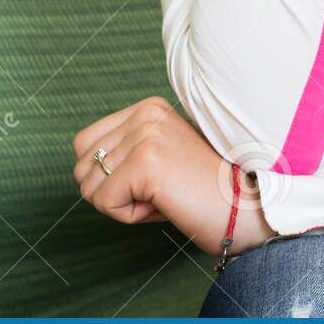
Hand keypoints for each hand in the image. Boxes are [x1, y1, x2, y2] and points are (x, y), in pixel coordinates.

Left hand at [71, 96, 276, 258]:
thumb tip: (82, 166)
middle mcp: (146, 114)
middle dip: (112, 191)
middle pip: (81, 167)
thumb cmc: (198, 191)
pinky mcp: (145, 162)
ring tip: (162, 196)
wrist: (241, 207)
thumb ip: (123, 149)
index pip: (83, 144)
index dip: (108, 175)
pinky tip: (162, 204)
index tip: (150, 179)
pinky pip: (104, 202)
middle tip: (157, 191)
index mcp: (148, 108)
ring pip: (90, 187)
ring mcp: (146, 135)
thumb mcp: (157, 154)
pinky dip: (128, 215)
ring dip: (122, 204)